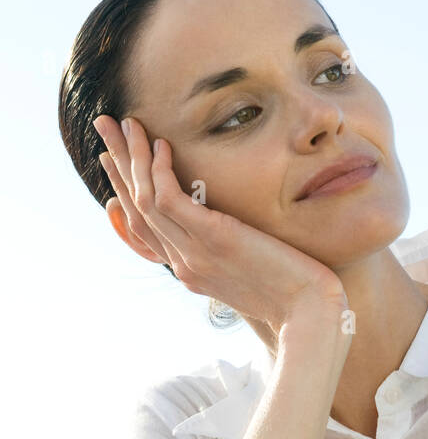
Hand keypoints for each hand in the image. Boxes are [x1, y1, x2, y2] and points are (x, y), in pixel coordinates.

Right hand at [93, 114, 350, 336]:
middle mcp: (184, 263)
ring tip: (124, 122)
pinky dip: (159, 171)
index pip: (144, 232)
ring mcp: (194, 253)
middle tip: (105, 128)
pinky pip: (169, 199)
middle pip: (135, 208)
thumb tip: (247, 239)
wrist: (312, 315)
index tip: (115, 166)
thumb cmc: (298, 295)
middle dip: (118, 165)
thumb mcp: (260, 274)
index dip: (125, 196)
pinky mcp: (213, 239)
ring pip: (144, 199)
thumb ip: (242, 256)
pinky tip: (160, 144)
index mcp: (192, 271)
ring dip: (131, 157)